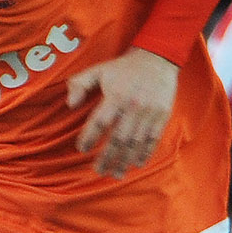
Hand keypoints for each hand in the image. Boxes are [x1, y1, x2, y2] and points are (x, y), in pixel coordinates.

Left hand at [66, 48, 179, 178]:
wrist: (157, 58)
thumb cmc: (122, 67)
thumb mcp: (98, 69)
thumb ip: (79, 84)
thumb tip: (69, 104)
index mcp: (116, 95)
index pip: (99, 121)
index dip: (89, 137)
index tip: (81, 149)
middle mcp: (133, 106)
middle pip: (118, 137)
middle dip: (107, 157)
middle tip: (98, 171)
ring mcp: (149, 112)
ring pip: (136, 142)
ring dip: (125, 160)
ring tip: (116, 174)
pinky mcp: (162, 115)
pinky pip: (153, 138)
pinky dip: (145, 153)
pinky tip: (137, 164)